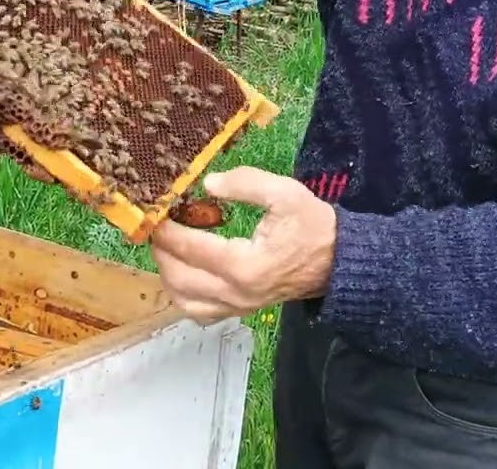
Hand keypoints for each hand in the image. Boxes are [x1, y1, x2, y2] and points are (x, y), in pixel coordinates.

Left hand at [150, 166, 337, 325]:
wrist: (338, 261)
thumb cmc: (313, 226)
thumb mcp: (285, 194)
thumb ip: (245, 184)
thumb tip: (208, 184)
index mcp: (244, 266)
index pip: (190, 250)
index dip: (167, 230)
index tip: (157, 213)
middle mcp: (236, 293)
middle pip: (178, 279)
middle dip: (162, 252)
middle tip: (159, 227)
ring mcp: (237, 307)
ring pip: (184, 302)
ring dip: (168, 275)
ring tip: (169, 248)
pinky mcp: (240, 311)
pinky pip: (200, 312)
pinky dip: (183, 295)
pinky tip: (185, 272)